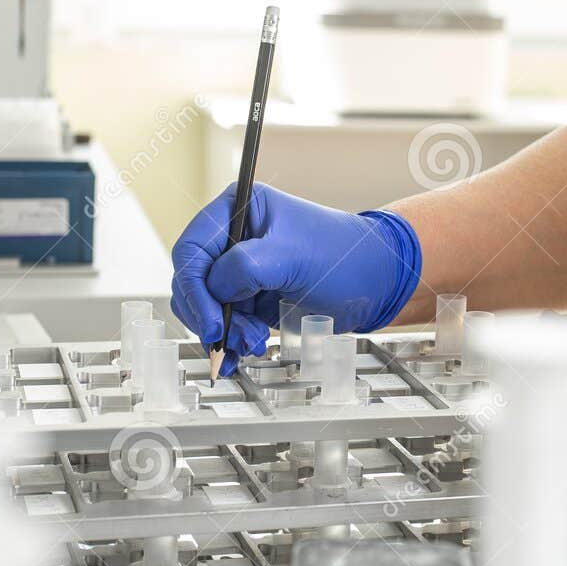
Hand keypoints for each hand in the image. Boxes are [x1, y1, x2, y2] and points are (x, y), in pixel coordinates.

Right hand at [170, 184, 421, 374]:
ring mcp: (239, 269)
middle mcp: (231, 237)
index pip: (192, 250)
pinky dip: (229, 342)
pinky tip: (239, 355)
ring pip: (206, 308)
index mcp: (236, 210)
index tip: (213, 323)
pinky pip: (224, 323)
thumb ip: (245, 267)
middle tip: (235, 338)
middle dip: (210, 316)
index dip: (195, 289)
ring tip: (255, 343)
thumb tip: (213, 289)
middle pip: (193, 282)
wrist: (375, 281)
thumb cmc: (343, 256)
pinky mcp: (249, 297)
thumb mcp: (293, 256)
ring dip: (224, 333)